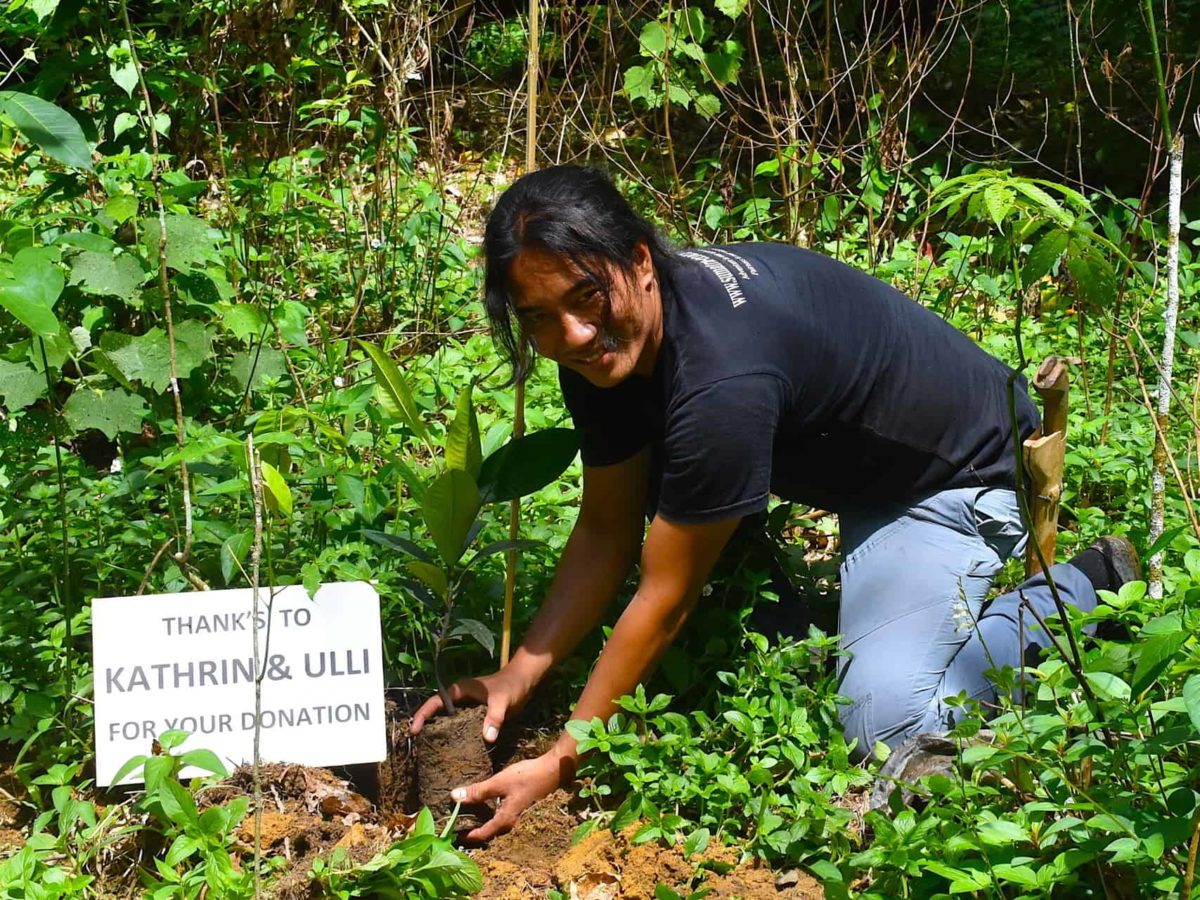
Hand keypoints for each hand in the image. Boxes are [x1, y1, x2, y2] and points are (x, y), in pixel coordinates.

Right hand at [408, 665, 533, 744]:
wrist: (524, 682)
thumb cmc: (511, 686)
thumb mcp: (502, 700)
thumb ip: (494, 717)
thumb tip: (487, 738)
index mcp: (459, 690)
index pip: (435, 702)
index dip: (423, 715)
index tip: (414, 731)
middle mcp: (460, 699)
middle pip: (438, 713)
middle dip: (427, 727)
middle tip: (418, 747)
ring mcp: (467, 708)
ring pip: (448, 721)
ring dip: (440, 734)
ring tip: (431, 752)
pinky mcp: (476, 716)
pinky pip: (461, 727)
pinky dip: (455, 737)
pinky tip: (454, 752)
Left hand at [450, 746, 575, 841]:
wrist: (551, 772)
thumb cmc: (526, 777)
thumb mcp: (499, 783)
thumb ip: (478, 791)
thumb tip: (455, 797)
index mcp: (504, 820)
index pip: (481, 835)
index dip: (465, 836)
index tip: (451, 834)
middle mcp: (509, 822)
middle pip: (486, 832)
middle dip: (470, 830)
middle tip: (454, 824)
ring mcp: (515, 815)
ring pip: (492, 823)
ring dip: (479, 820)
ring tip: (465, 813)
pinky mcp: (517, 807)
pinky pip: (498, 815)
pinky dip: (487, 812)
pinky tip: (482, 802)